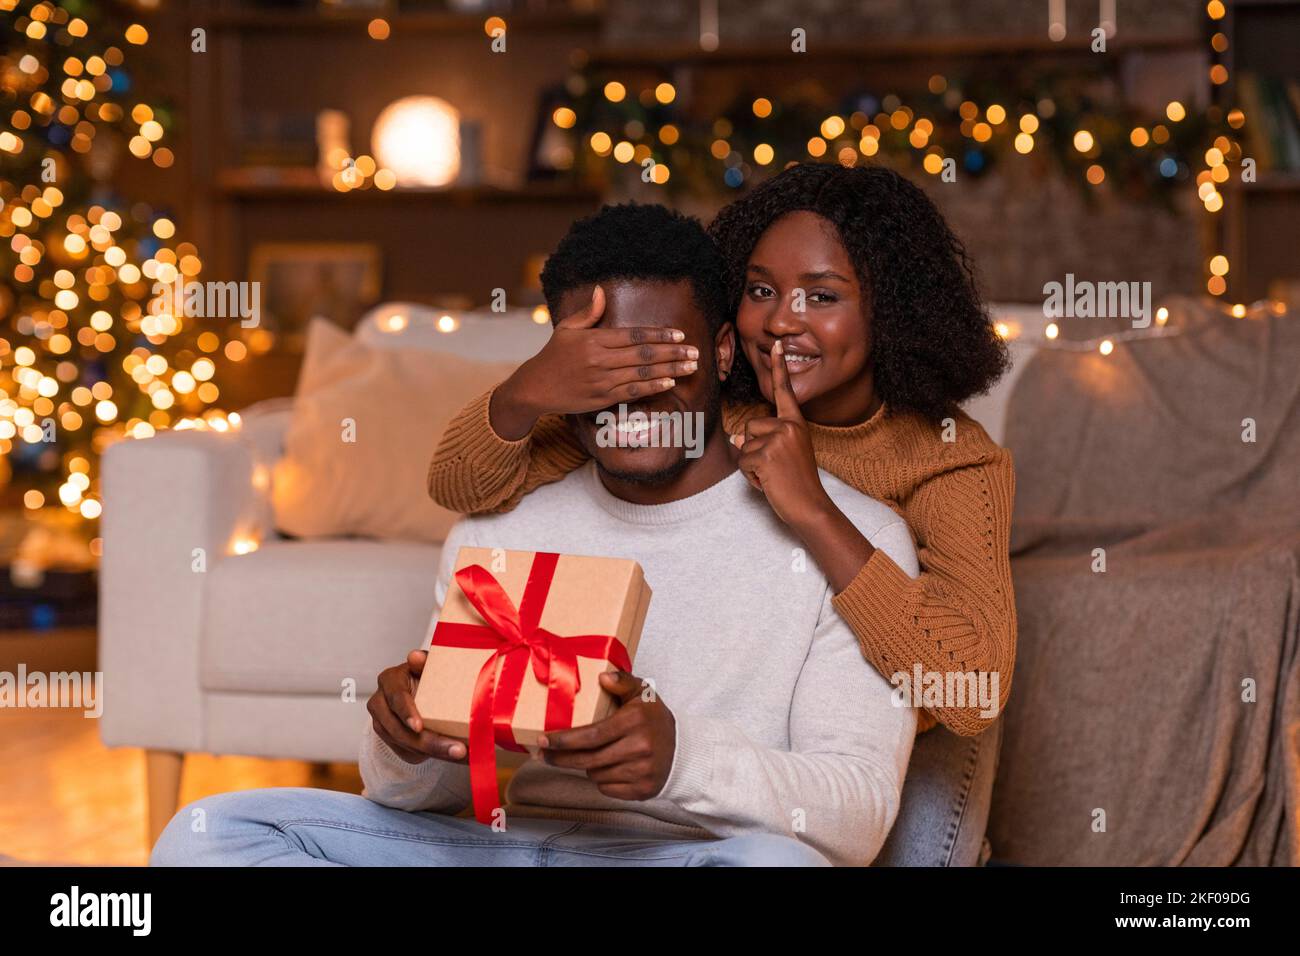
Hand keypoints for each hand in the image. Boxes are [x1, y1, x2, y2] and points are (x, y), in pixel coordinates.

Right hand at [366, 650, 468, 764]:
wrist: (421, 689)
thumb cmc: (426, 674)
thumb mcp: (429, 664)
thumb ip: (424, 660)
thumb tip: (415, 656)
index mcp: (389, 680)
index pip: (395, 697)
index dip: (406, 712)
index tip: (418, 726)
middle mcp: (380, 703)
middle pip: (399, 729)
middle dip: (429, 742)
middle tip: (456, 749)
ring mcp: (382, 724)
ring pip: (405, 745)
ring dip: (434, 753)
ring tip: (459, 754)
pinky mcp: (391, 741)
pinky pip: (409, 754)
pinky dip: (431, 756)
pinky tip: (451, 756)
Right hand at [491, 285, 699, 439]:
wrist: (535, 388)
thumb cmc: (553, 356)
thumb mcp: (566, 329)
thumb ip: (587, 313)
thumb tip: (600, 291)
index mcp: (594, 340)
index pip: (634, 335)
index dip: (659, 334)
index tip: (679, 334)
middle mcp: (600, 359)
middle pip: (644, 354)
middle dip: (673, 352)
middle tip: (695, 351)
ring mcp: (602, 381)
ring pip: (642, 373)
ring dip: (670, 369)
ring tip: (690, 366)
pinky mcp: (602, 399)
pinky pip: (632, 391)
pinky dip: (652, 386)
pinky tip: (669, 382)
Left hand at [537, 670, 674, 800]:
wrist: (683, 751)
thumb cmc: (654, 720)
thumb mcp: (643, 693)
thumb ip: (622, 681)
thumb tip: (602, 677)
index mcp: (634, 722)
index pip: (591, 735)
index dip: (564, 741)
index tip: (544, 741)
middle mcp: (639, 748)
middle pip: (588, 759)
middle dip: (562, 759)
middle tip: (544, 756)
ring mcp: (642, 771)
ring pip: (596, 775)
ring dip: (587, 767)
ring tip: (589, 756)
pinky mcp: (643, 790)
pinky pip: (607, 789)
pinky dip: (602, 780)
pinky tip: (606, 768)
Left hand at [733, 341, 832, 527]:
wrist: (810, 507)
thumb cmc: (797, 484)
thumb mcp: (785, 456)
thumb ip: (764, 441)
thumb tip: (736, 437)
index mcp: (796, 424)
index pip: (785, 393)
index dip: (779, 369)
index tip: (775, 346)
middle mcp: (790, 427)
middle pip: (749, 426)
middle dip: (753, 449)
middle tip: (774, 469)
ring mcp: (779, 439)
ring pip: (744, 446)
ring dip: (751, 466)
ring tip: (773, 477)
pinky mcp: (767, 455)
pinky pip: (743, 461)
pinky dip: (750, 476)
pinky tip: (768, 483)